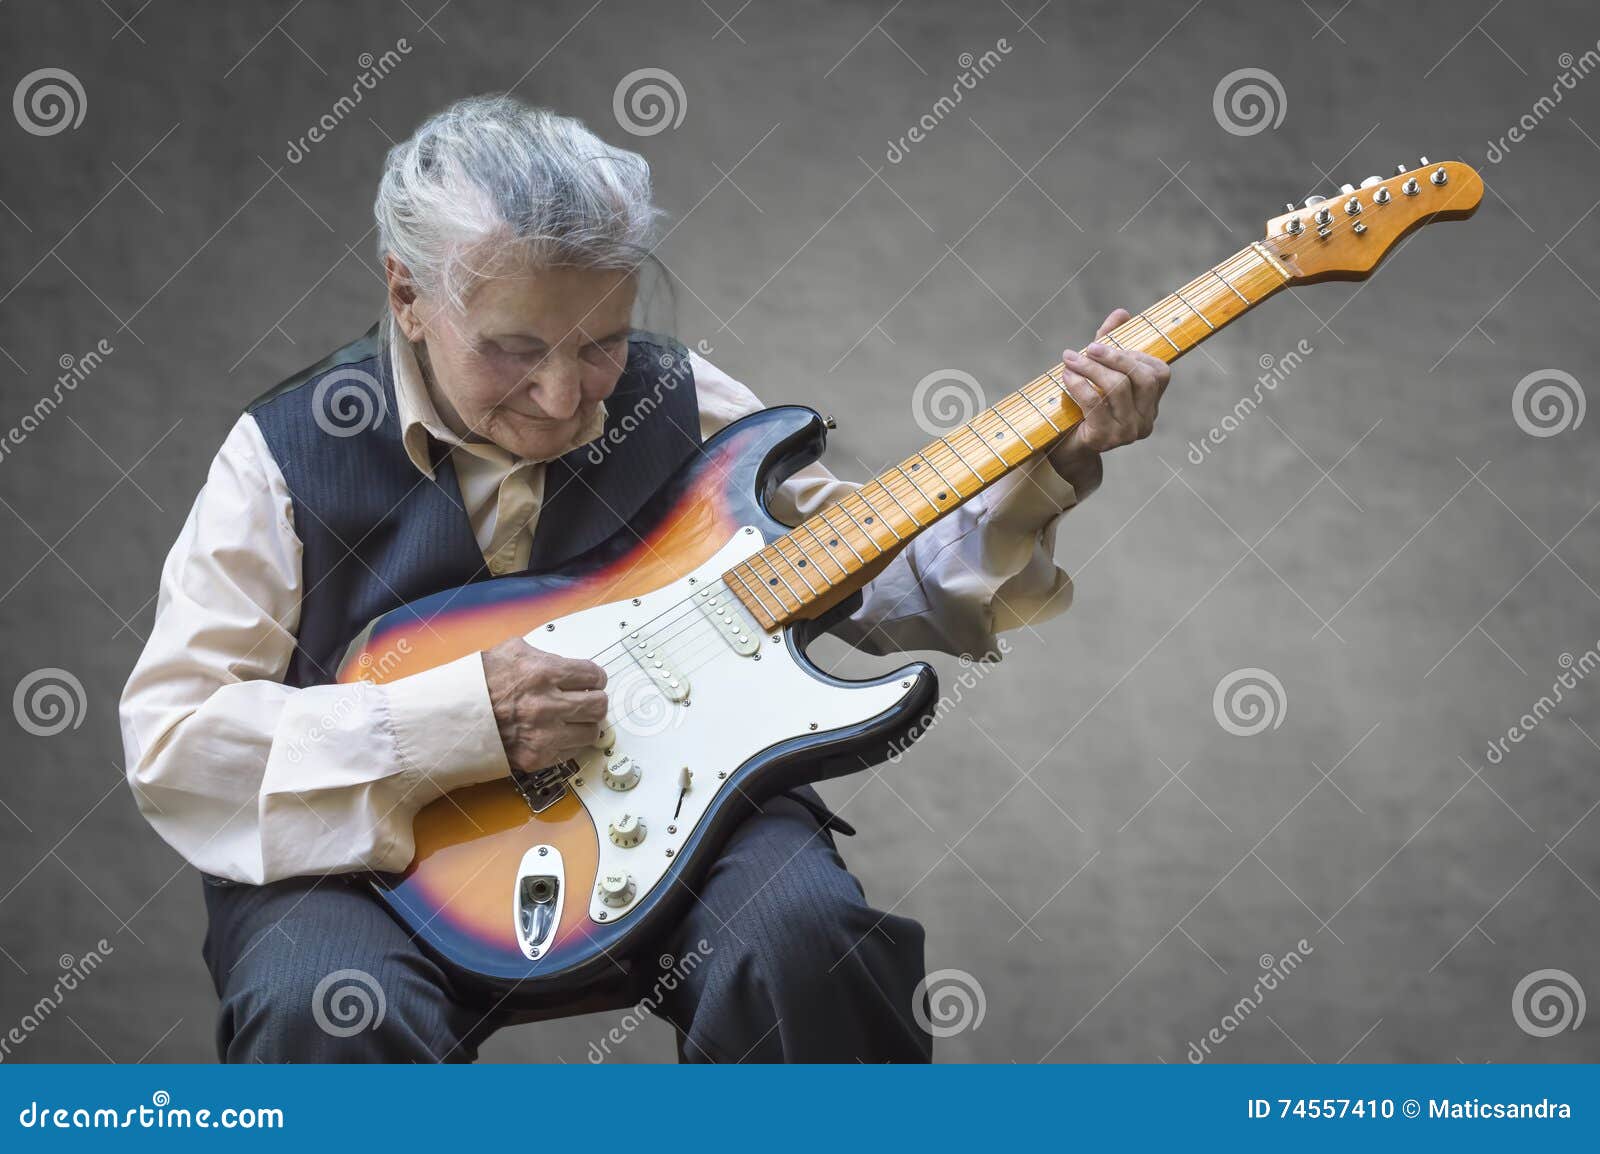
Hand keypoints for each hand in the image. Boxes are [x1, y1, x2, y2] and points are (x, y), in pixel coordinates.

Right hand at [481, 638, 607, 775]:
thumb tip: (569, 665)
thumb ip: (546, 655)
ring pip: (591, 732)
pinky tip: (556, 734)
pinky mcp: (537, 757)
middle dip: (595, 700)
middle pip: (599, 705)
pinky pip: (571, 752)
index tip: (592, 681)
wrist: (453, 716)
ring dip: (584, 725)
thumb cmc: (480, 682)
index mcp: (544, 673)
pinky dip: (568, 743)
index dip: (595, 678)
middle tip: (586, 700)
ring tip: (572, 720)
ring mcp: (544, 734)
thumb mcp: (512, 652)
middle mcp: (547, 705)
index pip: (594, 675)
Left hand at [1048, 309, 1171, 496]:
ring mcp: (1127, 433)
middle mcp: (1145, 421)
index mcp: (1151, 404)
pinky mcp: (1104, 439)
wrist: (1064, 446)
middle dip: (1115, 357)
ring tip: (1070, 358)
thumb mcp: (1099, 372)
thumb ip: (1112, 343)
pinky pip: (1094, 403)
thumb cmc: (1084, 406)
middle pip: (1141, 378)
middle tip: (1089, 347)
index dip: (1135, 354)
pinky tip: (1066, 375)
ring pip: (1117, 388)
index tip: (1107, 345)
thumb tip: (1121, 313)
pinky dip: (1078, 384)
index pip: (1159, 373)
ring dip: (1090, 368)